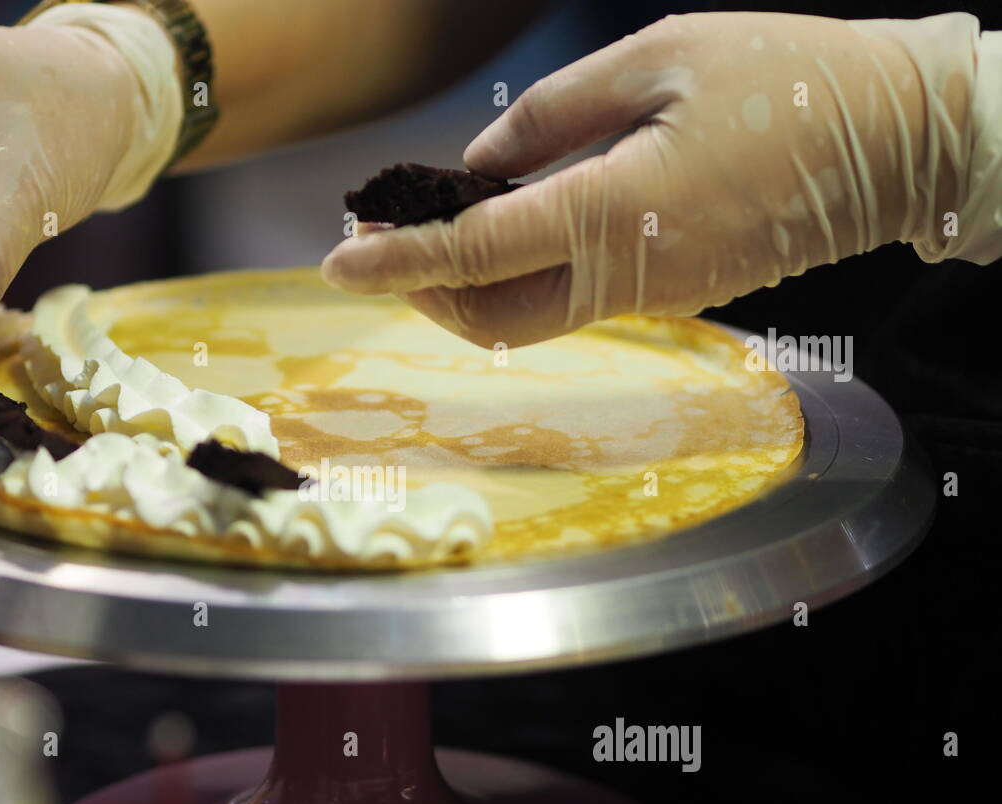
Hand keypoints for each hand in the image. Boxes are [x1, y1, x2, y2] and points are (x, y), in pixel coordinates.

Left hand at [321, 12, 976, 347]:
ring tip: (433, 224)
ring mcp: (649, 295)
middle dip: (421, 288)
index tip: (335, 261)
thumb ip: (554, 115)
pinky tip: (508, 221)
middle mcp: (623, 275)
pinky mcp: (669, 292)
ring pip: (526, 320)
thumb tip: (479, 161)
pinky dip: (518, 274)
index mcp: (611, 213)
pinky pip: (570, 300)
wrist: (895, 142)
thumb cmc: (787, 80)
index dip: (395, 258)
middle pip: (489, 318)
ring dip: (466, 286)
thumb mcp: (660, 57)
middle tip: (380, 237)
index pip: (473, 252)